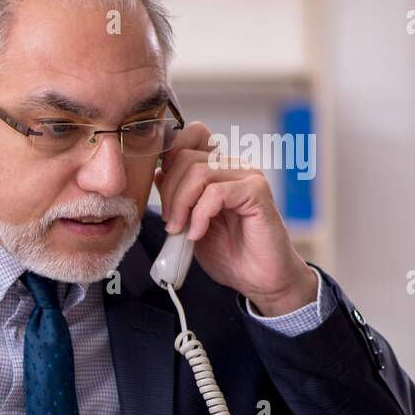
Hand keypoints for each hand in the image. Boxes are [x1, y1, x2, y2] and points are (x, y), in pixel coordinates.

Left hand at [156, 121, 317, 315]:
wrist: (258, 278)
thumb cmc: (227, 251)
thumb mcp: (189, 222)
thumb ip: (177, 196)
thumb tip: (157, 173)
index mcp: (217, 168)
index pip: (190, 136)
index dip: (167, 155)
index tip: (158, 189)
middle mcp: (233, 165)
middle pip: (185, 157)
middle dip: (169, 192)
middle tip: (171, 223)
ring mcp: (247, 176)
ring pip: (198, 172)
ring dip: (181, 204)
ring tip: (180, 230)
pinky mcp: (257, 191)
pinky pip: (216, 192)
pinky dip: (199, 215)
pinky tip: (197, 233)